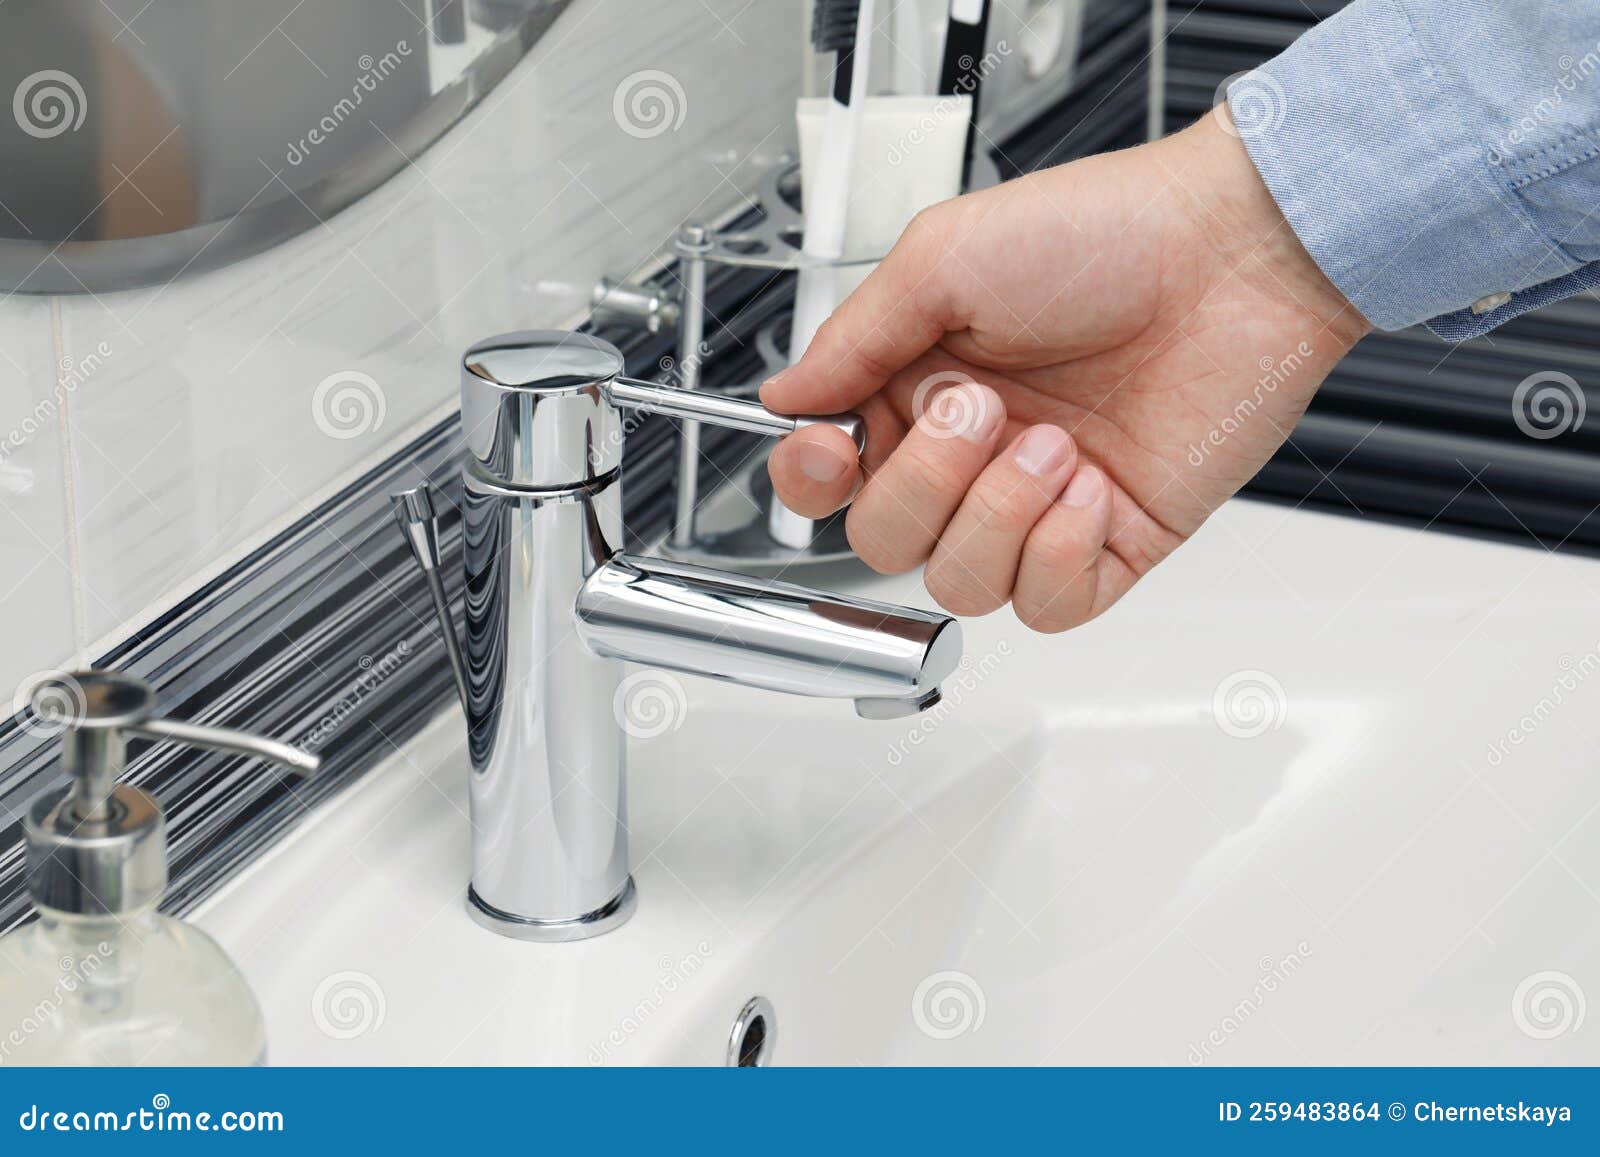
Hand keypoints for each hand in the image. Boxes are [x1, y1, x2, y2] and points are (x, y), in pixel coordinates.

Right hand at [763, 111, 1370, 631]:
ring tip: (1054, 442)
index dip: (811, 482)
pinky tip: (1089, 487)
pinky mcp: (1109, 542)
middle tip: (981, 409)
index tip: (830, 451)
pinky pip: (1045, 606)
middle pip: (883, 544)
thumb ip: (853, 338)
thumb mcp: (943, 258)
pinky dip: (1056, 555)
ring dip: (997, 516)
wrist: (1233, 254)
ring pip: (958, 586)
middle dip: (923, 486)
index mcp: (918, 389)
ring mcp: (1037, 506)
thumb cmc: (1104, 233)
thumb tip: (784, 398)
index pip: (831, 478)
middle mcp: (970, 457)